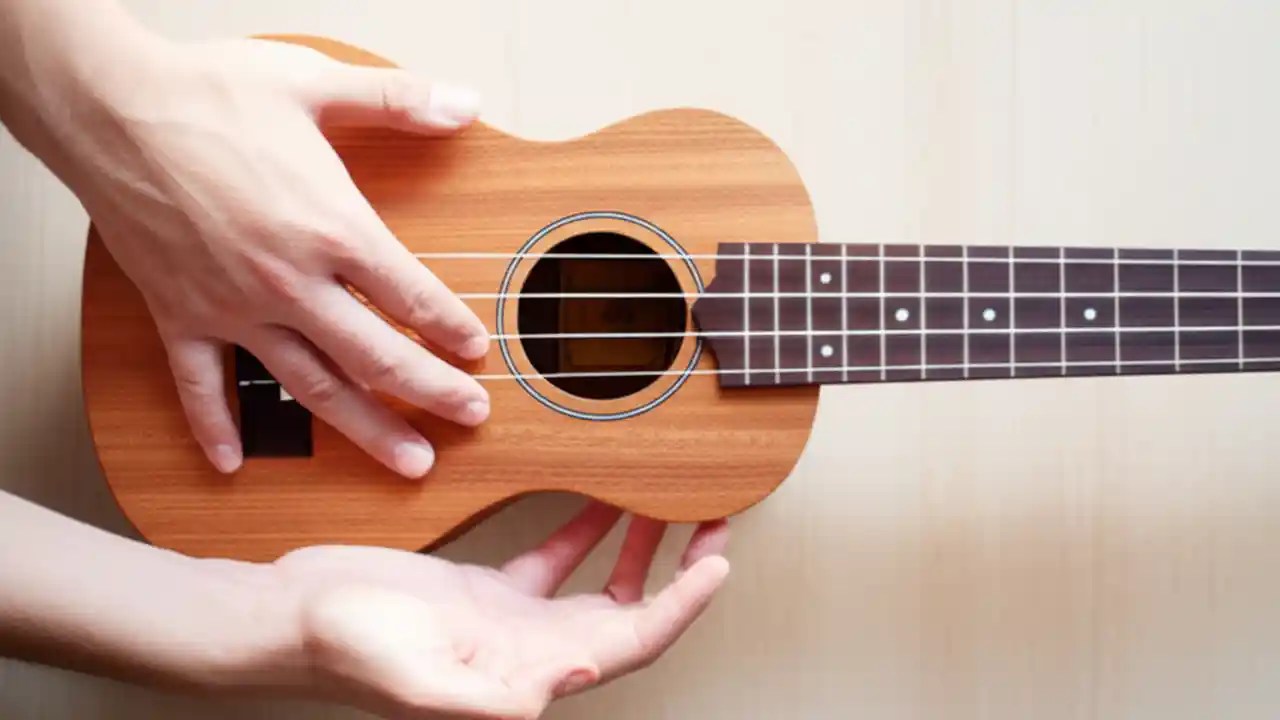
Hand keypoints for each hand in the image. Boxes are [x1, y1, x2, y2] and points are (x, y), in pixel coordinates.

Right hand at [44, 34, 488, 477]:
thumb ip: (397, 99)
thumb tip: (466, 103)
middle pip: (377, 357)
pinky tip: (232, 462)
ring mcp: (233, 308)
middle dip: (432, 392)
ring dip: (366, 429)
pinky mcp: (180, 315)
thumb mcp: (314, 83)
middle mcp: (289, 282)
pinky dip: (214, 426)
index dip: (451, 329)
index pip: (411, 295)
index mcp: (330, 228)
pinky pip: (201, 386)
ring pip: (312, 387)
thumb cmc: (207, 94)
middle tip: (471, 416)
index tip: (478, 353)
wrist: (106, 107)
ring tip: (409, 460)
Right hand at [274, 503, 729, 718]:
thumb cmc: (339, 650)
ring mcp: (509, 620)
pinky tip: (598, 496)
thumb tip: (580, 672)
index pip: (632, 641)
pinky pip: (551, 556)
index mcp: (526, 675)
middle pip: (631, 613)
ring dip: (638, 545)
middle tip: (713, 520)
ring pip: (597, 583)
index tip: (719, 560)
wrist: (287, 618)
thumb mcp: (417, 680)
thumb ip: (494, 696)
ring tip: (672, 502)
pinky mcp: (484, 590)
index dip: (683, 605)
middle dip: (680, 571)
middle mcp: (529, 651)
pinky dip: (581, 526)